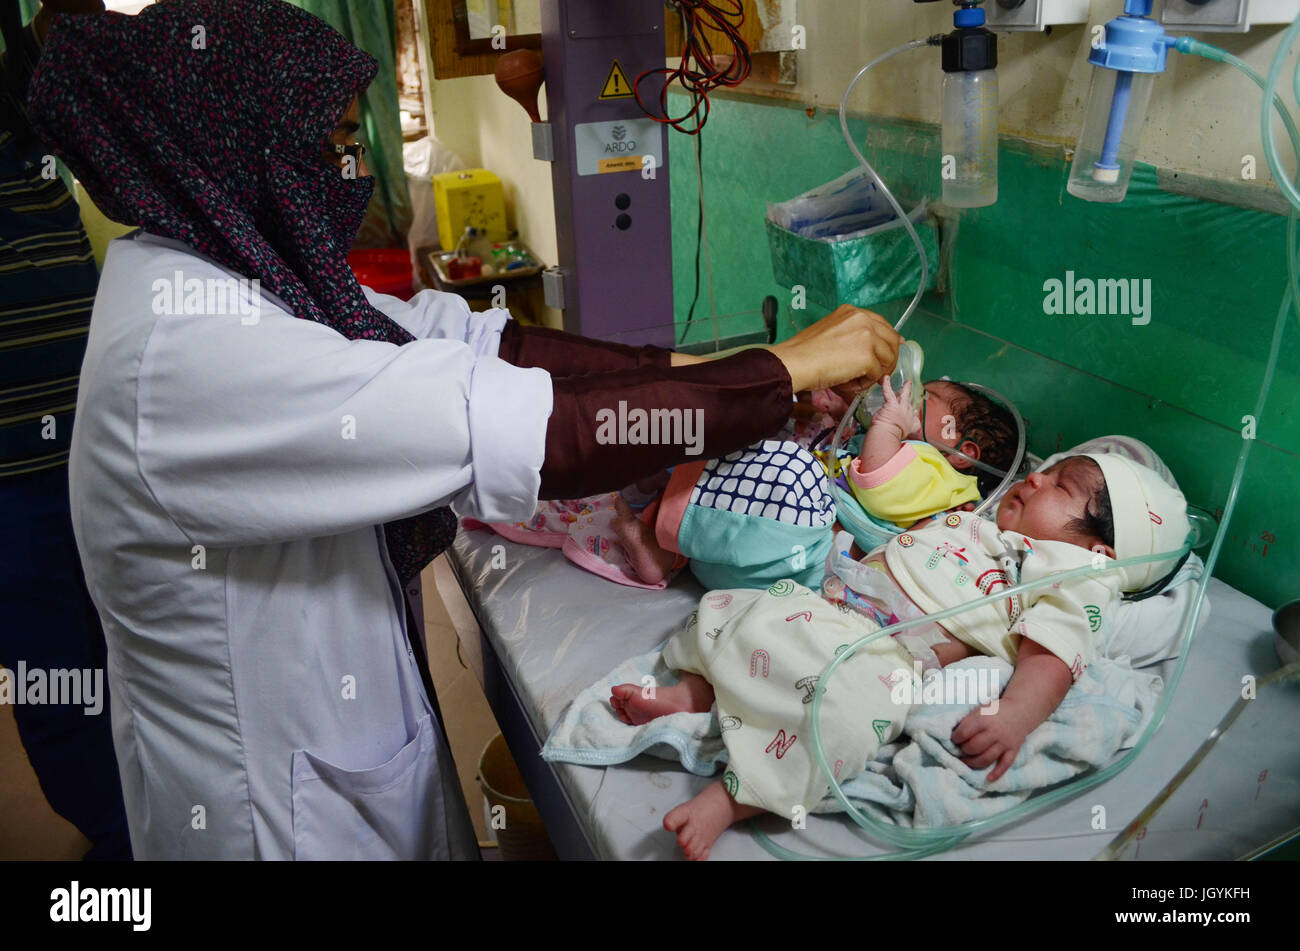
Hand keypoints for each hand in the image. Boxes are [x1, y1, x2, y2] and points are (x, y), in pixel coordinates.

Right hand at [768, 305, 900, 393]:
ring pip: (887, 358)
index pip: (882, 324)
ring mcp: (866, 337)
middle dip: (888, 358)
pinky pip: (876, 374)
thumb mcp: (831, 331)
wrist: (795, 362)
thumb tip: (872, 347)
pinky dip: (864, 383)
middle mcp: (862, 320)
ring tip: (856, 380)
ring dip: (875, 372)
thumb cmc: (805, 352)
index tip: (890, 350)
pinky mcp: (866, 357)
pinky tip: (848, 384)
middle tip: (879, 373)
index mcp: (852, 312)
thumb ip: (852, 334)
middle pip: (892, 339)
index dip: (889, 339)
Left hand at [871, 376, 919, 440]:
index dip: (910, 410)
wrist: (888, 435)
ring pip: (903, 395)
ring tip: (907, 382)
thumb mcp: (910, 433)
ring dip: (905, 388)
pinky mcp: (891, 404)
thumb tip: (916, 423)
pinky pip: (888, 392)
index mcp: (911, 421)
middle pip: (909, 402)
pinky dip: (887, 384)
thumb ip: (914, 427)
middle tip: (910, 388)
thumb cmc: (894, 436)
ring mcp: (900, 407)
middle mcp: (907, 412)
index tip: (911, 409)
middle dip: (909, 395)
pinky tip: (886, 378)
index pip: (912, 413)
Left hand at [951, 696, 1034, 781]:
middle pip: (974, 747)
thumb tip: (952, 735)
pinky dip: (997, 773)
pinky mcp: (1013, 750)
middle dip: (963, 751)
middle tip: (959, 750)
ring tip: (965, 762)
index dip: (955, 738)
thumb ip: (968, 721)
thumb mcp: (979, 710)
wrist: (1020, 710)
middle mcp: (994, 732)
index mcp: (983, 719)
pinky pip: (1005, 764)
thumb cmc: (994, 710)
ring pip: (987, 758)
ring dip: (973, 763)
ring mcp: (1004, 742)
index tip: (953, 739)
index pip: (965, 732)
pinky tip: (988, 779)